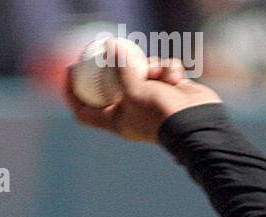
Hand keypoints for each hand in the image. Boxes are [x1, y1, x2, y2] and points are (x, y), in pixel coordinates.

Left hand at [65, 55, 221, 143]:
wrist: (197, 121)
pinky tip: (176, 77)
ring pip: (142, 70)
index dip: (72, 93)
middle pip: (112, 84)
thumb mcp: (134, 90)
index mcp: (114, 120)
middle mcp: (129, 110)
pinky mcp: (168, 88)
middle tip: (104, 46)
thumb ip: (120, 68)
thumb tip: (109, 46)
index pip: (84, 110)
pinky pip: (163, 69)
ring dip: (151, 66)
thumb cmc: (159, 113)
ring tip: (158, 73)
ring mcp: (149, 98)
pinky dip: (169, 69)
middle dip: (112, 66)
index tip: (69, 70)